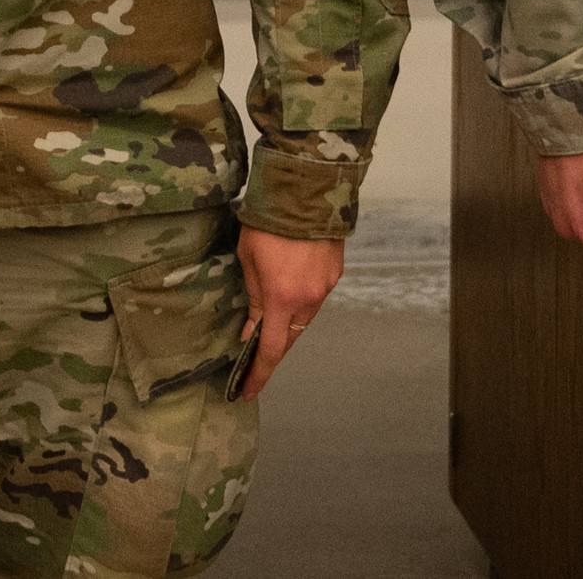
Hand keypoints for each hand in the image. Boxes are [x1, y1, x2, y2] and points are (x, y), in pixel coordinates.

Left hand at [233, 226, 344, 400]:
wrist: (307, 190)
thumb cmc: (269, 222)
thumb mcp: (248, 258)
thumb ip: (253, 297)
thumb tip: (253, 330)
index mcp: (281, 298)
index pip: (272, 349)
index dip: (259, 373)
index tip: (247, 391)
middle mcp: (308, 298)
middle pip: (291, 337)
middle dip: (274, 349)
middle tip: (255, 356)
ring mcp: (325, 287)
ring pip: (305, 317)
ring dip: (288, 321)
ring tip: (271, 315)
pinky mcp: (335, 273)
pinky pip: (315, 296)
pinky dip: (301, 299)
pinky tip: (290, 284)